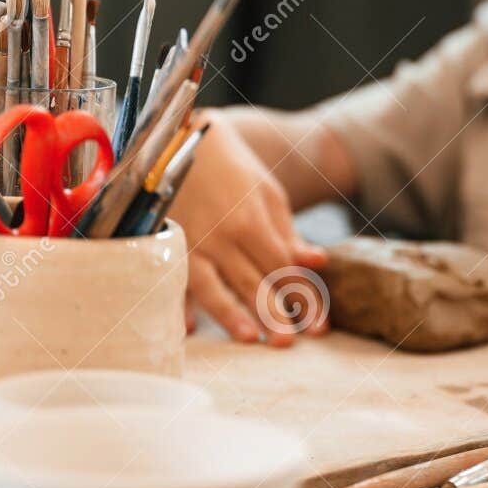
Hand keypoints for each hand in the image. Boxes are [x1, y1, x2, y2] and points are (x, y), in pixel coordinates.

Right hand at [170, 113, 328, 345]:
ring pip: (211, 286)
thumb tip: (318, 263)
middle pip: (251, 281)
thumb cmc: (234, 173)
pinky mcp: (167, 247)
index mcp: (251, 221)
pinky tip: (189, 328)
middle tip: (288, 344)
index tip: (319, 326)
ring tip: (249, 338)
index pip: (282, 268)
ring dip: (230, 313)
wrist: (184, 143)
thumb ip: (289, 234)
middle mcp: (221, 235)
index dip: (303, 297)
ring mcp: (191, 243)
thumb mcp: (268, 195)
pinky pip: (173, 280)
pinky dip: (178, 303)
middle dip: (272, 313)